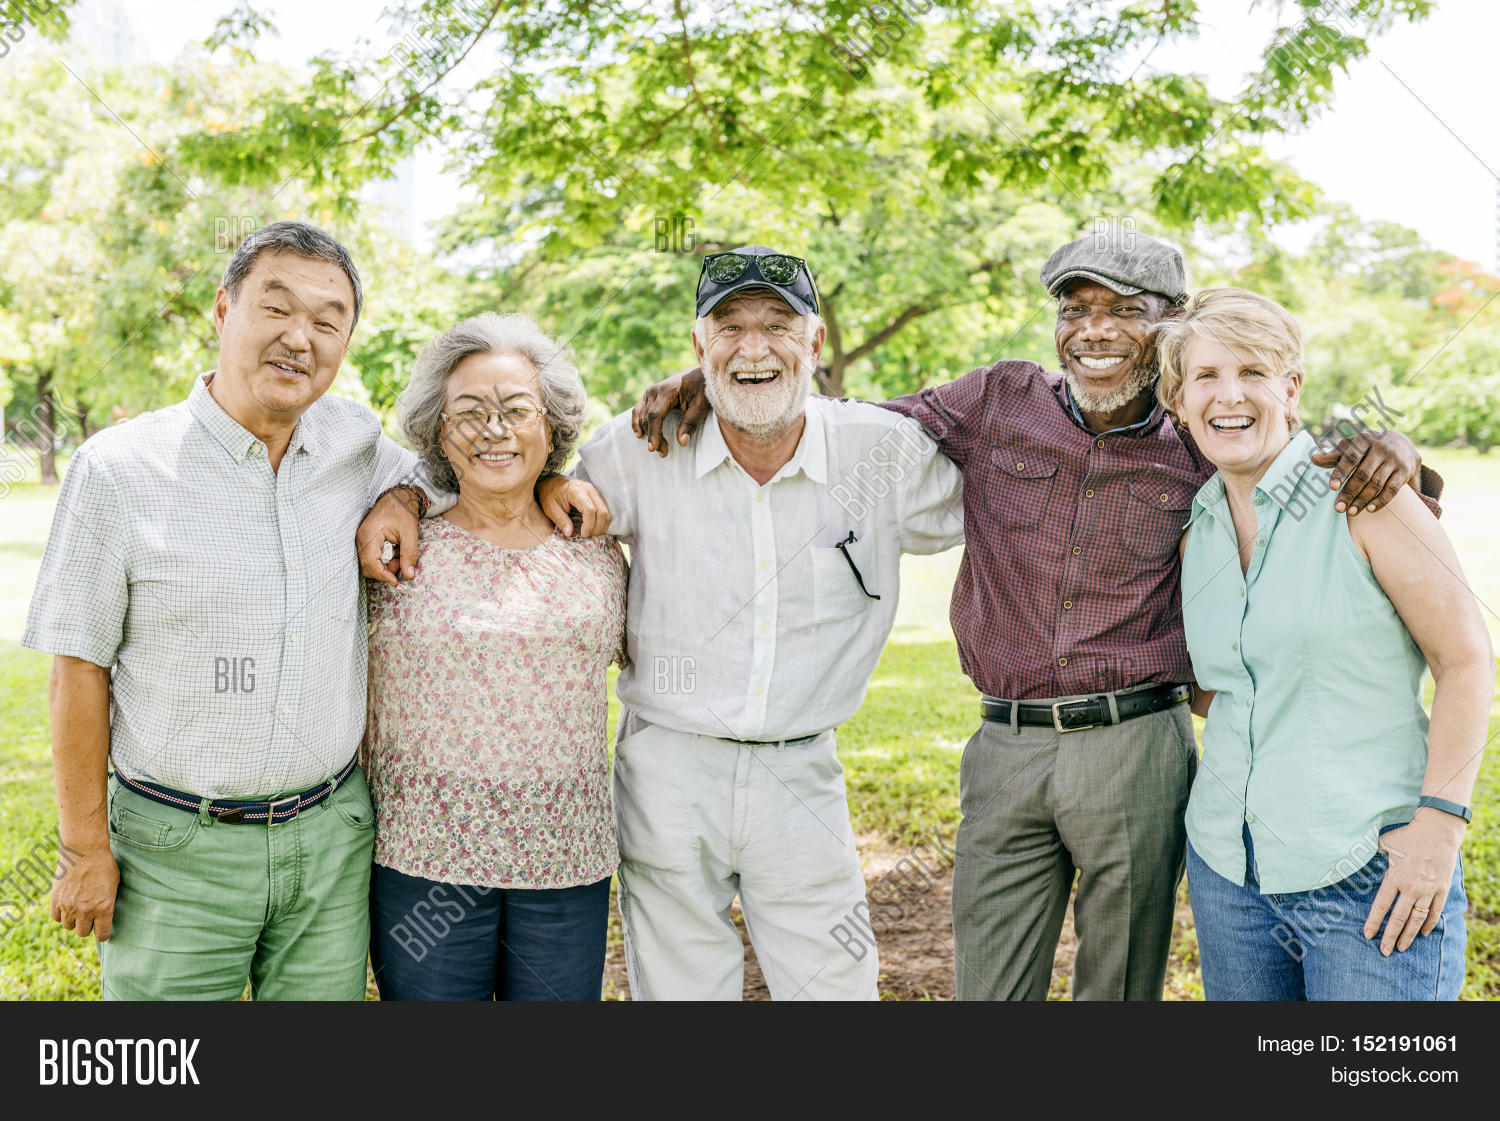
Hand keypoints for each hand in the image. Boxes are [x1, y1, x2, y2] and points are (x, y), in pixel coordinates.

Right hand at [49, 848, 118, 940]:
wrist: (85, 851)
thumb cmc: (104, 866)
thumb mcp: (114, 886)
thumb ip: (108, 904)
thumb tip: (104, 917)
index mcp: (103, 908)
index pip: (102, 935)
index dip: (103, 934)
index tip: (102, 931)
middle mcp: (85, 910)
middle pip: (82, 933)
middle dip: (87, 927)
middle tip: (90, 918)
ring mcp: (68, 906)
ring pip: (68, 926)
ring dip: (73, 921)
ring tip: (78, 909)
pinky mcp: (56, 899)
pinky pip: (56, 917)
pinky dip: (61, 915)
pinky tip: (67, 907)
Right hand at [358, 487, 422, 584]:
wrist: (398, 497)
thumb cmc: (403, 512)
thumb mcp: (410, 534)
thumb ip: (409, 555)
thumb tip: (408, 575)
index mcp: (369, 536)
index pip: (370, 564)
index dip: (383, 575)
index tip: (396, 581)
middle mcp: (361, 539)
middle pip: (367, 566)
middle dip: (384, 571)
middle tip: (400, 565)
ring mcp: (362, 539)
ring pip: (368, 563)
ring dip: (384, 566)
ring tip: (399, 557)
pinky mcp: (366, 540)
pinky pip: (370, 556)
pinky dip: (382, 559)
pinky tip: (394, 553)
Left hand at [537, 475, 611, 537]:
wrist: (553, 482)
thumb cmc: (550, 494)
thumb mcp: (550, 508)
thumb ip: (560, 520)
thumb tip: (569, 533)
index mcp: (576, 491)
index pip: (589, 509)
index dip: (589, 524)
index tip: (583, 534)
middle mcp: (589, 489)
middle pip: (602, 511)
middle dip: (597, 528)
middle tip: (588, 536)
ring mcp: (595, 492)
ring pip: (607, 512)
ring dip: (602, 526)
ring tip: (591, 533)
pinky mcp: (598, 496)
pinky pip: (605, 510)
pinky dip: (602, 521)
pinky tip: (594, 528)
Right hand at [630, 366, 708, 456]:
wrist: (698, 373)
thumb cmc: (702, 389)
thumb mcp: (701, 405)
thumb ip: (691, 422)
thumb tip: (681, 442)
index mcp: (666, 391)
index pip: (655, 415)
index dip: (654, 433)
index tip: (654, 448)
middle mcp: (654, 391)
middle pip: (647, 418)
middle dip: (653, 437)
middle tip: (663, 453)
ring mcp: (649, 393)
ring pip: (641, 415)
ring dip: (646, 432)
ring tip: (656, 448)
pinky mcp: (649, 396)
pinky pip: (638, 410)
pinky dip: (637, 422)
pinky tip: (640, 434)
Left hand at [1309, 428, 1418, 514]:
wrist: (1403, 444)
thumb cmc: (1368, 447)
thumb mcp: (1352, 446)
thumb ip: (1334, 455)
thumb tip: (1313, 458)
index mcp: (1363, 440)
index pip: (1351, 457)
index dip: (1341, 472)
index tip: (1332, 487)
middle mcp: (1380, 448)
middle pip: (1363, 474)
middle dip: (1350, 492)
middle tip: (1338, 508)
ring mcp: (1394, 459)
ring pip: (1377, 483)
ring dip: (1363, 499)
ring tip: (1351, 512)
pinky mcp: (1405, 471)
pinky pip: (1392, 488)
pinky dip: (1381, 500)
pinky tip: (1370, 509)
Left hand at [1362, 810, 1463, 954]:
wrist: (1438, 831)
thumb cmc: (1408, 835)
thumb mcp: (1384, 842)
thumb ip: (1369, 850)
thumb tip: (1351, 851)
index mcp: (1394, 877)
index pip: (1381, 905)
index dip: (1374, 921)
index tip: (1368, 935)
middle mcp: (1411, 887)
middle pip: (1399, 918)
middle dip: (1390, 936)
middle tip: (1384, 951)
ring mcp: (1428, 890)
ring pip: (1418, 919)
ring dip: (1409, 936)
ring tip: (1401, 947)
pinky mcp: (1442, 889)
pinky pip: (1435, 911)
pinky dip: (1430, 924)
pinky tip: (1424, 933)